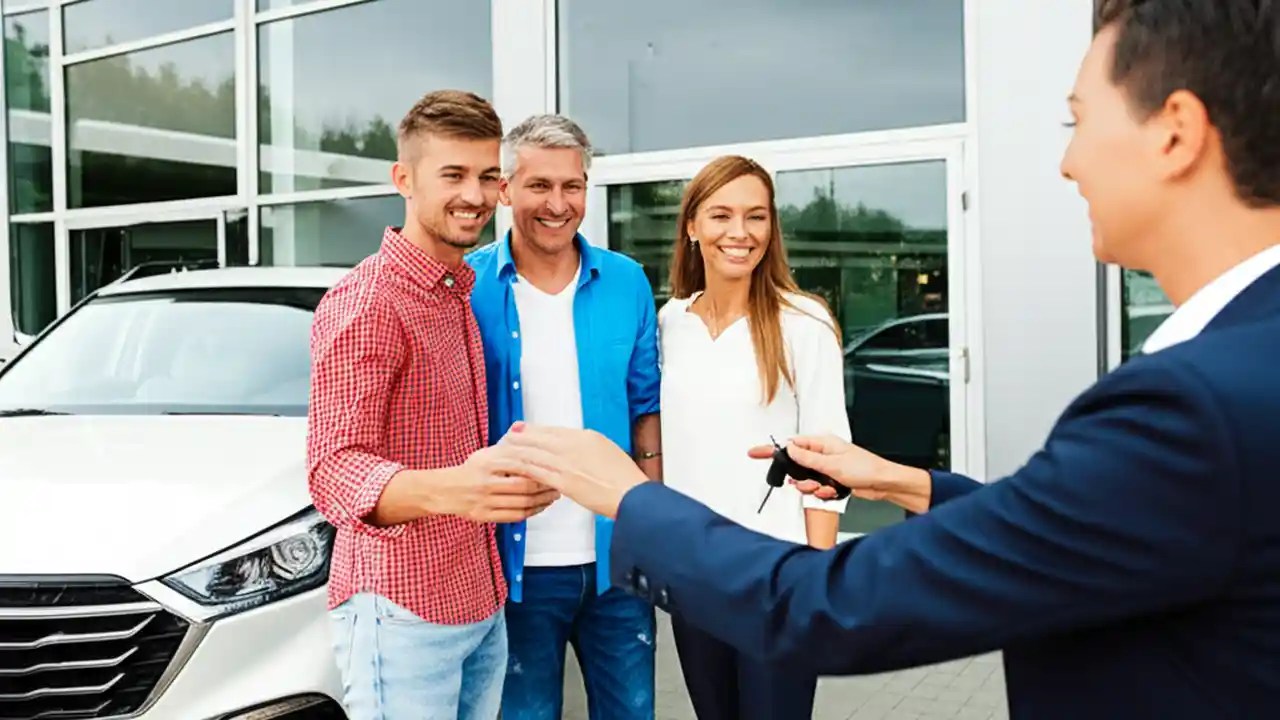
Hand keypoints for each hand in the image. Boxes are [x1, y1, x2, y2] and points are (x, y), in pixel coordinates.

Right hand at [423, 445, 561, 523]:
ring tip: (552, 496)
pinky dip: (531, 512)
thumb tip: (528, 435)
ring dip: (542, 500)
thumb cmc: (469, 471)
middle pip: (524, 486)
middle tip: (557, 483)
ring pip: (522, 503)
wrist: (443, 491)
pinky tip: (539, 506)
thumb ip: (507, 448)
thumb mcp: (485, 454)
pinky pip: (515, 516)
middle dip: (545, 486)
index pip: (520, 465)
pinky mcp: (485, 516)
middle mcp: (485, 483)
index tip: (554, 468)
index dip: (540, 468)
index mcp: (487, 464)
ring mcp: (484, 501)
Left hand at [492, 423, 647, 518]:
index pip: (553, 430)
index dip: (535, 430)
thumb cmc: (625, 479)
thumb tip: (579, 449)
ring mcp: (568, 463)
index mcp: (587, 436)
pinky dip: (522, 469)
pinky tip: (512, 469)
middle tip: (506, 436)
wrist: (631, 494)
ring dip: (516, 451)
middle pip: (539, 437)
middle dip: (520, 436)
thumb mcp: (608, 453)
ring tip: (503, 450)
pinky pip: (536, 472)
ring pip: (534, 452)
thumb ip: (590, 449)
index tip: (524, 429)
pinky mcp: (564, 481)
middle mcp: (575, 445)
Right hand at [747, 434, 930, 510]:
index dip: (773, 451)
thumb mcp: (832, 464)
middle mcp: (822, 454)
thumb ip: (808, 458)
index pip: (791, 444)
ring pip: (805, 480)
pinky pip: (817, 489)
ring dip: (814, 488)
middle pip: (796, 465)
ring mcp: (826, 468)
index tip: (756, 453)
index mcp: (822, 443)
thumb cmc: (866, 468)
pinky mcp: (831, 481)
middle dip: (801, 478)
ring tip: (827, 487)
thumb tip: (789, 448)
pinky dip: (823, 493)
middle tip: (812, 482)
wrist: (883, 484)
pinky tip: (834, 491)